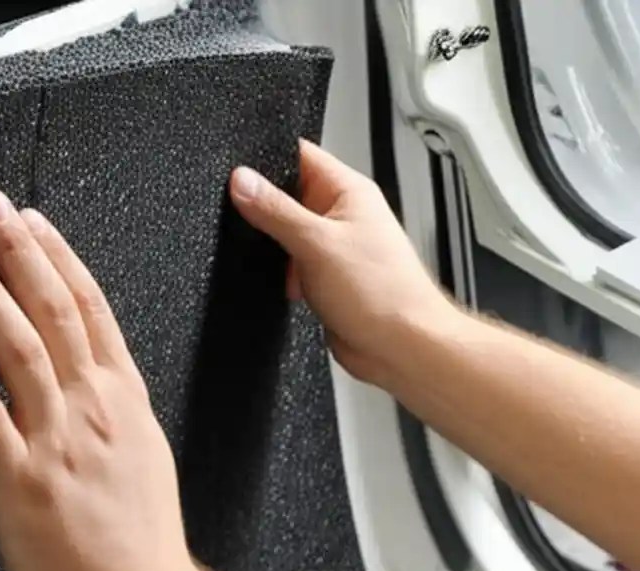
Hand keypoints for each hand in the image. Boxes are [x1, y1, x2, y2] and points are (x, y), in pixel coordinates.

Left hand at [0, 189, 194, 570]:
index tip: (34, 222)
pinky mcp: (20, 474)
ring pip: (20, 346)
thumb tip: (95, 377)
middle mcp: (92, 405)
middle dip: (21, 251)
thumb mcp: (145, 453)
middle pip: (55, 310)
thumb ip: (116, 408)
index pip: (91, 309)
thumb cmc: (140, 535)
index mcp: (123, 397)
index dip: (59, 258)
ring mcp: (56, 437)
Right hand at [229, 140, 456, 384]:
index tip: (237, 173)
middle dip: (268, 212)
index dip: (266, 160)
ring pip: (288, 235)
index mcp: (349, 190)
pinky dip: (287, 275)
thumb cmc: (383, 293)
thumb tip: (242, 181)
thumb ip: (274, 211)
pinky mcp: (328, 277)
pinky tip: (292, 287)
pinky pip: (295, 265)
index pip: (301, 155)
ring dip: (278, 250)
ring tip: (288, 266)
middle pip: (288, 196)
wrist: (401, 347)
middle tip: (259, 226)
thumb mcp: (316, 243)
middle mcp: (344, 214)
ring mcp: (336, 246)